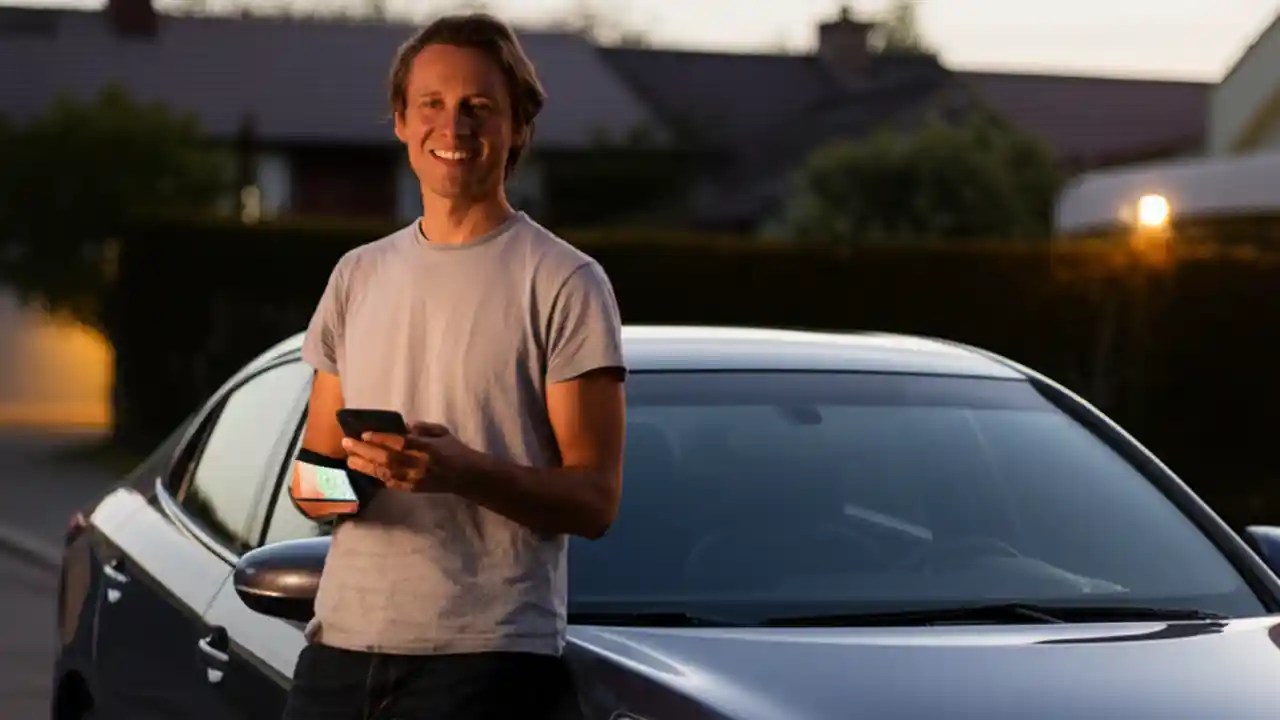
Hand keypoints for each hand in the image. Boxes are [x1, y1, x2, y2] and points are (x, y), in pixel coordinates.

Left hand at [342, 422, 478, 492]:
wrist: (466, 476)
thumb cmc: (455, 450)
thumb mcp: (442, 432)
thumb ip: (423, 428)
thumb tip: (405, 426)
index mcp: (427, 448)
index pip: (399, 443)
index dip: (380, 439)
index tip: (364, 434)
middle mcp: (418, 464)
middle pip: (387, 458)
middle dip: (365, 451)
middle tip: (347, 443)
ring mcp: (414, 479)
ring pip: (384, 473)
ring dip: (365, 466)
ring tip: (349, 459)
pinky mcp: (412, 489)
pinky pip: (390, 483)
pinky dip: (376, 477)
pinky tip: (364, 470)